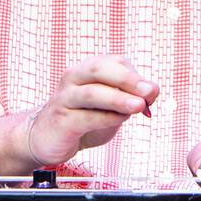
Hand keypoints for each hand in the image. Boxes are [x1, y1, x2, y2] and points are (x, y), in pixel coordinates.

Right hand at [26, 54, 158, 165]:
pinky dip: (105, 118)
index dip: (136, 75)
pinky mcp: (61, 120)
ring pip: (91, 93)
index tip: (152, 91)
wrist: (47, 138)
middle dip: (127, 79)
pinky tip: (118, 121)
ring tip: (138, 106)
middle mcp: (74, 79)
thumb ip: (131, 97)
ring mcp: (65, 99)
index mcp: (87, 70)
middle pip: (99, 69)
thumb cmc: (82, 118)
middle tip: (148, 91)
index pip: (115, 62)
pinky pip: (85, 117)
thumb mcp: (111, 107)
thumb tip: (153, 90)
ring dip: (118, 99)